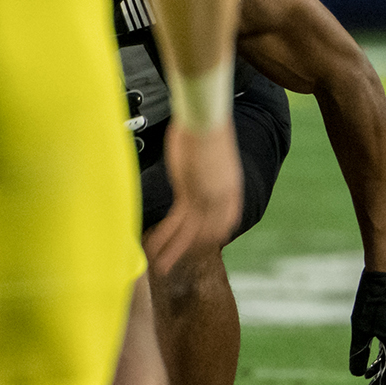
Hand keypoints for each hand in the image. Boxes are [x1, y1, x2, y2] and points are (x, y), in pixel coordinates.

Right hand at [146, 121, 240, 275]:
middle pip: (209, 232)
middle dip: (192, 248)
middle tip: (178, 261)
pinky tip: (155, 249)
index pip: (226, 220)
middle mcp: (223, 196)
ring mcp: (208, 197)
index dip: (214, 234)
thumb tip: (195, 166)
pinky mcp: (191, 193)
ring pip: (191, 233)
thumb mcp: (210, 154)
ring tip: (161, 267)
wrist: (206, 117)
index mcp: (230, 187)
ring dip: (175, 252)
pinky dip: (165, 239)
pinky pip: (177, 224)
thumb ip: (204, 168)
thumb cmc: (205, 127)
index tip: (202, 243)